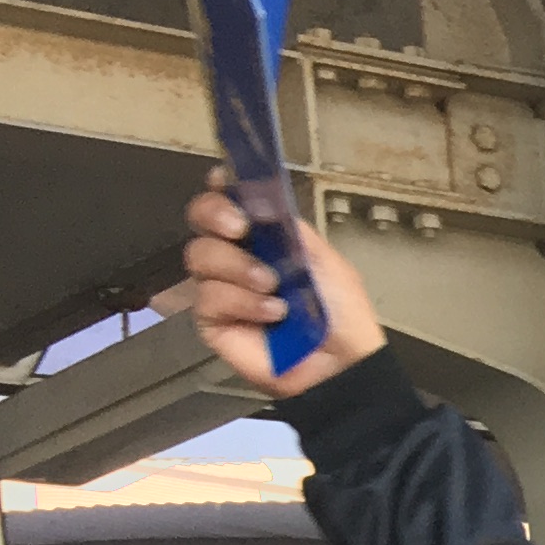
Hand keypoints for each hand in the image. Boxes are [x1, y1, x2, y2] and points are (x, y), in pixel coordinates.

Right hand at [174, 175, 382, 396]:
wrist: (343, 363)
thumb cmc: (340, 316)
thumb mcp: (325, 261)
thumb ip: (291, 230)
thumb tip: (261, 202)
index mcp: (264, 239)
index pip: (229, 202)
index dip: (221, 188)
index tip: (224, 181)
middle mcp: (237, 257)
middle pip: (200, 219)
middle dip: (214, 214)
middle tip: (239, 228)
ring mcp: (222, 287)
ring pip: (200, 256)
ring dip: (237, 267)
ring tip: (271, 286)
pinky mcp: (213, 320)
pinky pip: (210, 298)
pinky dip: (242, 302)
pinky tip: (271, 313)